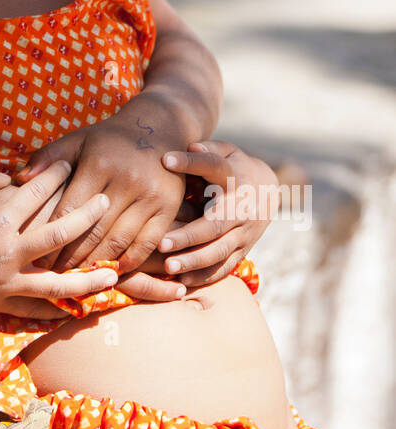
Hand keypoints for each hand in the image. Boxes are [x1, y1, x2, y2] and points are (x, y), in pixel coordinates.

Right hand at [0, 160, 116, 320]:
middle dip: (88, 216)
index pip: (37, 194)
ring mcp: (6, 282)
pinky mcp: (0, 303)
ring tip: (113, 273)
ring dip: (89, 278)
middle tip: (106, 203)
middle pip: (61, 233)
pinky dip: (59, 310)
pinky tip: (80, 308)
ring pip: (59, 283)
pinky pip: (36, 310)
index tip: (73, 165)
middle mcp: (8, 252)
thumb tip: (11, 178)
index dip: (57, 176)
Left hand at [16, 116, 186, 289]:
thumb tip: (20, 180)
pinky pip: (146, 243)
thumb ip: (48, 158)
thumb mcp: (78, 140)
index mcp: (99, 164)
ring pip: (118, 241)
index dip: (51, 239)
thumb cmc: (108, 139)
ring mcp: (150, 196)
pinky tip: (112, 271)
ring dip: (96, 264)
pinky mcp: (168, 207)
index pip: (69, 211)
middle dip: (70, 258)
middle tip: (52, 277)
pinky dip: (129, 261)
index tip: (37, 259)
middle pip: (93, 231)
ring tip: (78, 279)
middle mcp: (127, 180)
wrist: (158, 128)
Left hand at [156, 140, 276, 287]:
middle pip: (215, 224)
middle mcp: (242, 207)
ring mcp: (245, 232)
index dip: (191, 162)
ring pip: (220, 251)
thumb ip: (207, 149)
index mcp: (234, 176)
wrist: (268, 190)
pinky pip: (225, 267)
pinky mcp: (244, 250)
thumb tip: (188, 145)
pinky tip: (182, 283)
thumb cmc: (233, 167)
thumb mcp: (225, 152)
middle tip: (161, 243)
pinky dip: (205, 276)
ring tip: (168, 268)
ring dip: (194, 261)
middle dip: (188, 235)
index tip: (166, 159)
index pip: (213, 166)